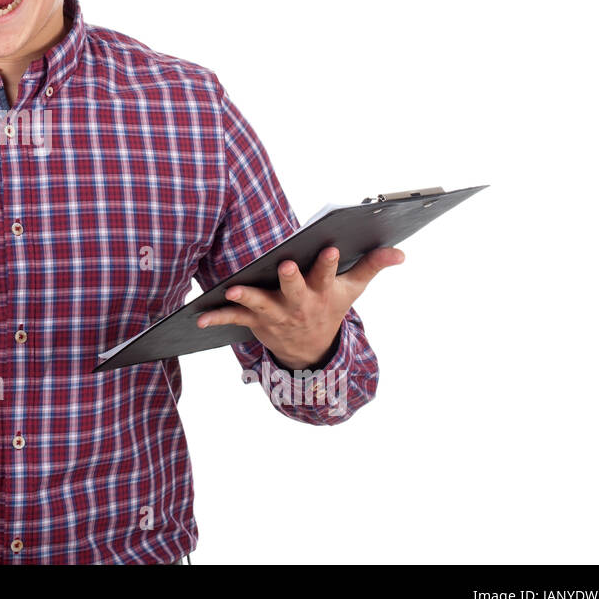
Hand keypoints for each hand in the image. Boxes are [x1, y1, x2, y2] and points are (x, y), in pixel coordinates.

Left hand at [196, 245, 405, 368]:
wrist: (310, 351)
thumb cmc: (329, 307)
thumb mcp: (352, 289)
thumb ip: (372, 266)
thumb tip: (399, 251)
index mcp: (322, 292)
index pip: (328, 275)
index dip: (328, 263)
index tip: (330, 248)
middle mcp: (299, 304)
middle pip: (295, 289)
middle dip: (291, 279)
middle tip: (286, 265)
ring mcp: (276, 314)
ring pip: (260, 304)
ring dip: (247, 298)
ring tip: (232, 291)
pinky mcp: (256, 322)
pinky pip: (233, 320)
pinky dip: (217, 318)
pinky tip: (199, 316)